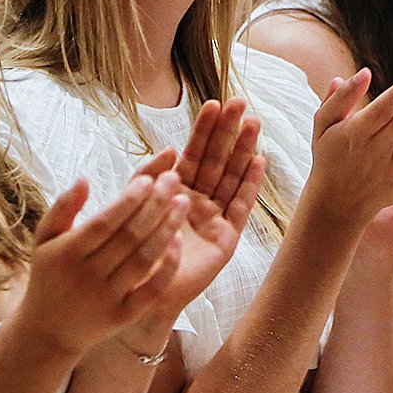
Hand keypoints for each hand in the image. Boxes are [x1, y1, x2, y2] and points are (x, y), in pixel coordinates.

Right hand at [12, 158, 189, 358]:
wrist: (48, 332)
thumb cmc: (48, 275)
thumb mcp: (43, 239)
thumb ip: (63, 207)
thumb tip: (84, 178)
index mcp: (67, 253)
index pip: (104, 223)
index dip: (129, 200)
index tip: (149, 179)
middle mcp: (87, 276)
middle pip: (129, 237)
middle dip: (155, 205)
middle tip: (174, 180)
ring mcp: (107, 298)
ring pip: (144, 260)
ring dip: (167, 229)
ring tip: (183, 202)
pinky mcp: (124, 316)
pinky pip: (152, 289)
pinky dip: (168, 266)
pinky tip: (179, 241)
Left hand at [132, 99, 266, 326]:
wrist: (138, 289)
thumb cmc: (133, 250)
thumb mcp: (133, 205)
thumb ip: (146, 177)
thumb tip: (169, 149)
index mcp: (176, 191)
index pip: (193, 153)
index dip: (203, 130)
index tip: (213, 103)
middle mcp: (198, 200)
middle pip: (217, 159)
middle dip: (228, 131)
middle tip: (240, 102)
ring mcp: (214, 217)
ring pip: (231, 177)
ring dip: (243, 150)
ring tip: (254, 123)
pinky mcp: (226, 238)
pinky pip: (240, 206)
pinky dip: (250, 184)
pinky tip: (260, 161)